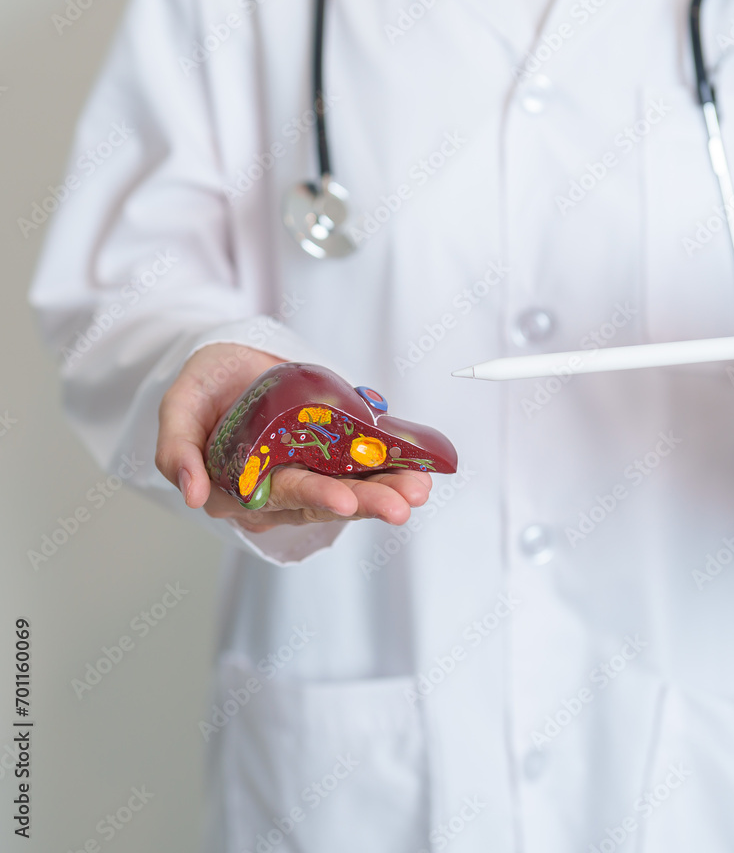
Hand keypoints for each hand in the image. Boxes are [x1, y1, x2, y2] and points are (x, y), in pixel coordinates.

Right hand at [155, 343, 431, 532]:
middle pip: (327, 497)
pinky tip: (419, 471)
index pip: (282, 495)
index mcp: (242, 485)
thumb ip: (176, 449)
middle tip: (402, 505)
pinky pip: (364, 467)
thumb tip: (190, 495)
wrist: (229, 366)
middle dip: (367, 502)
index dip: (314, 498)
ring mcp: (309, 471)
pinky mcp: (332, 456)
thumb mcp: (178, 408)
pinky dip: (392, 469)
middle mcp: (280, 486)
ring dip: (388, 490)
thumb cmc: (203, 388)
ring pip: (352, 487)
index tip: (344, 502)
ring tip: (418, 490)